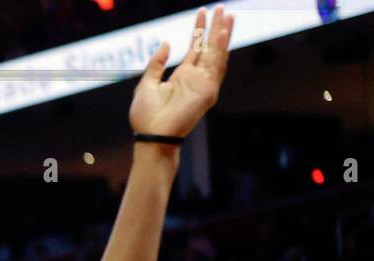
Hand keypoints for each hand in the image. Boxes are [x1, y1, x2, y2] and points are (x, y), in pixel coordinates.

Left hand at [129, 6, 232, 138]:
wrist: (151, 135)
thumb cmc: (146, 116)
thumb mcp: (147, 83)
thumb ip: (157, 63)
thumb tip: (166, 43)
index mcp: (182, 76)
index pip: (195, 48)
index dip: (199, 30)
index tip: (203, 12)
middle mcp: (195, 79)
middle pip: (209, 48)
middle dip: (215, 28)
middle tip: (221, 8)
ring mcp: (203, 84)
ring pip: (216, 54)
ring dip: (222, 35)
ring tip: (226, 16)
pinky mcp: (208, 91)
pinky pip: (216, 67)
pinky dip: (220, 49)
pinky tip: (222, 34)